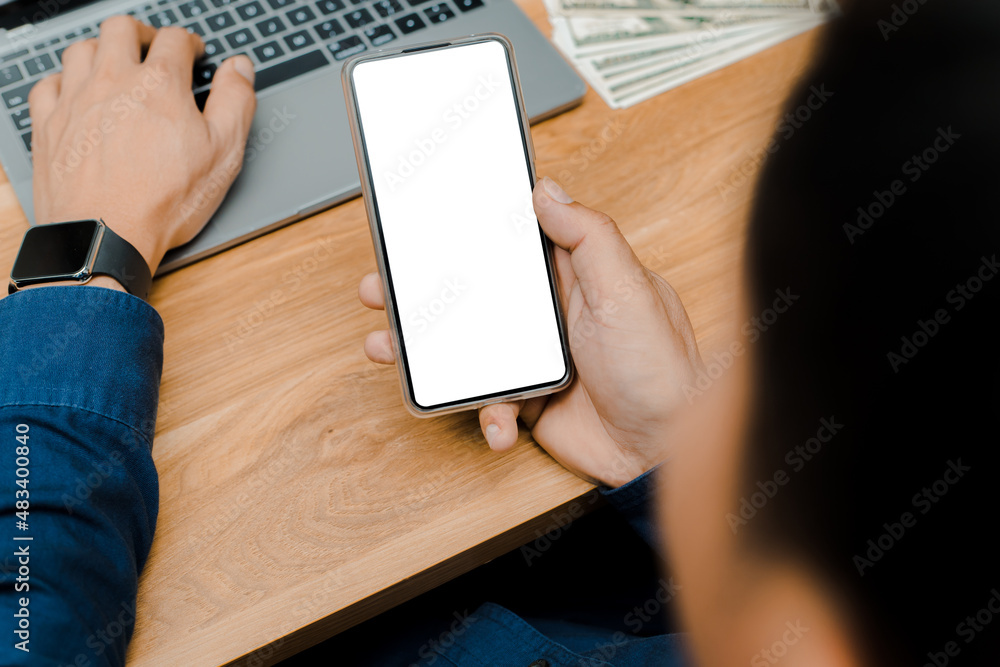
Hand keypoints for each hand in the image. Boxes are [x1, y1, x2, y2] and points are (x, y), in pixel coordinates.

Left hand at [28, 16, 256, 276]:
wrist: (107, 235)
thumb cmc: (164, 201)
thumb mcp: (223, 154)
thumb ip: (236, 102)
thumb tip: (240, 69)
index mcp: (159, 85)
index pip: (175, 40)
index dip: (190, 43)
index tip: (194, 53)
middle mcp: (113, 82)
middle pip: (121, 30)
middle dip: (142, 34)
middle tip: (153, 48)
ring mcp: (76, 101)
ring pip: (82, 50)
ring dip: (102, 50)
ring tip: (116, 65)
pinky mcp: (49, 126)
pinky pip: (48, 84)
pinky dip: (64, 80)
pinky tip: (75, 92)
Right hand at [359, 177, 702, 486]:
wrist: (662, 451)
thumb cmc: (661, 368)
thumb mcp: (628, 289)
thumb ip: (589, 237)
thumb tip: (548, 192)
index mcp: (574, 276)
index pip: (511, 244)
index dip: (466, 235)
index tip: (422, 227)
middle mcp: (550, 314)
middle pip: (475, 294)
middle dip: (425, 292)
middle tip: (383, 288)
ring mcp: (535, 359)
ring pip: (467, 347)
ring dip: (426, 350)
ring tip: (389, 347)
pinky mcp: (528, 401)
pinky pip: (488, 400)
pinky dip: (483, 412)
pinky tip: (496, 421)